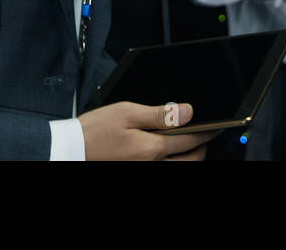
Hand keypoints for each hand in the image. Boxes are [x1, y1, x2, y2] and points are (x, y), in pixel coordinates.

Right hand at [78, 101, 219, 159]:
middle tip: (204, 135)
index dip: (207, 132)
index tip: (217, 126)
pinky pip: (164, 171)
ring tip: (188, 144)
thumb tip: (187, 111)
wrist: (69, 151)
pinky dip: (172, 163)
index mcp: (150, 149)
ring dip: (188, 158)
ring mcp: (144, 172)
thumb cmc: (93, 131)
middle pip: (191, 161)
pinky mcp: (136, 173)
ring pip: (179, 169)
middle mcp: (151, 166)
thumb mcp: (126, 112)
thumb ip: (159, 114)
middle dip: (202, 148)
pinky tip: (168, 153)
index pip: (191, 141)